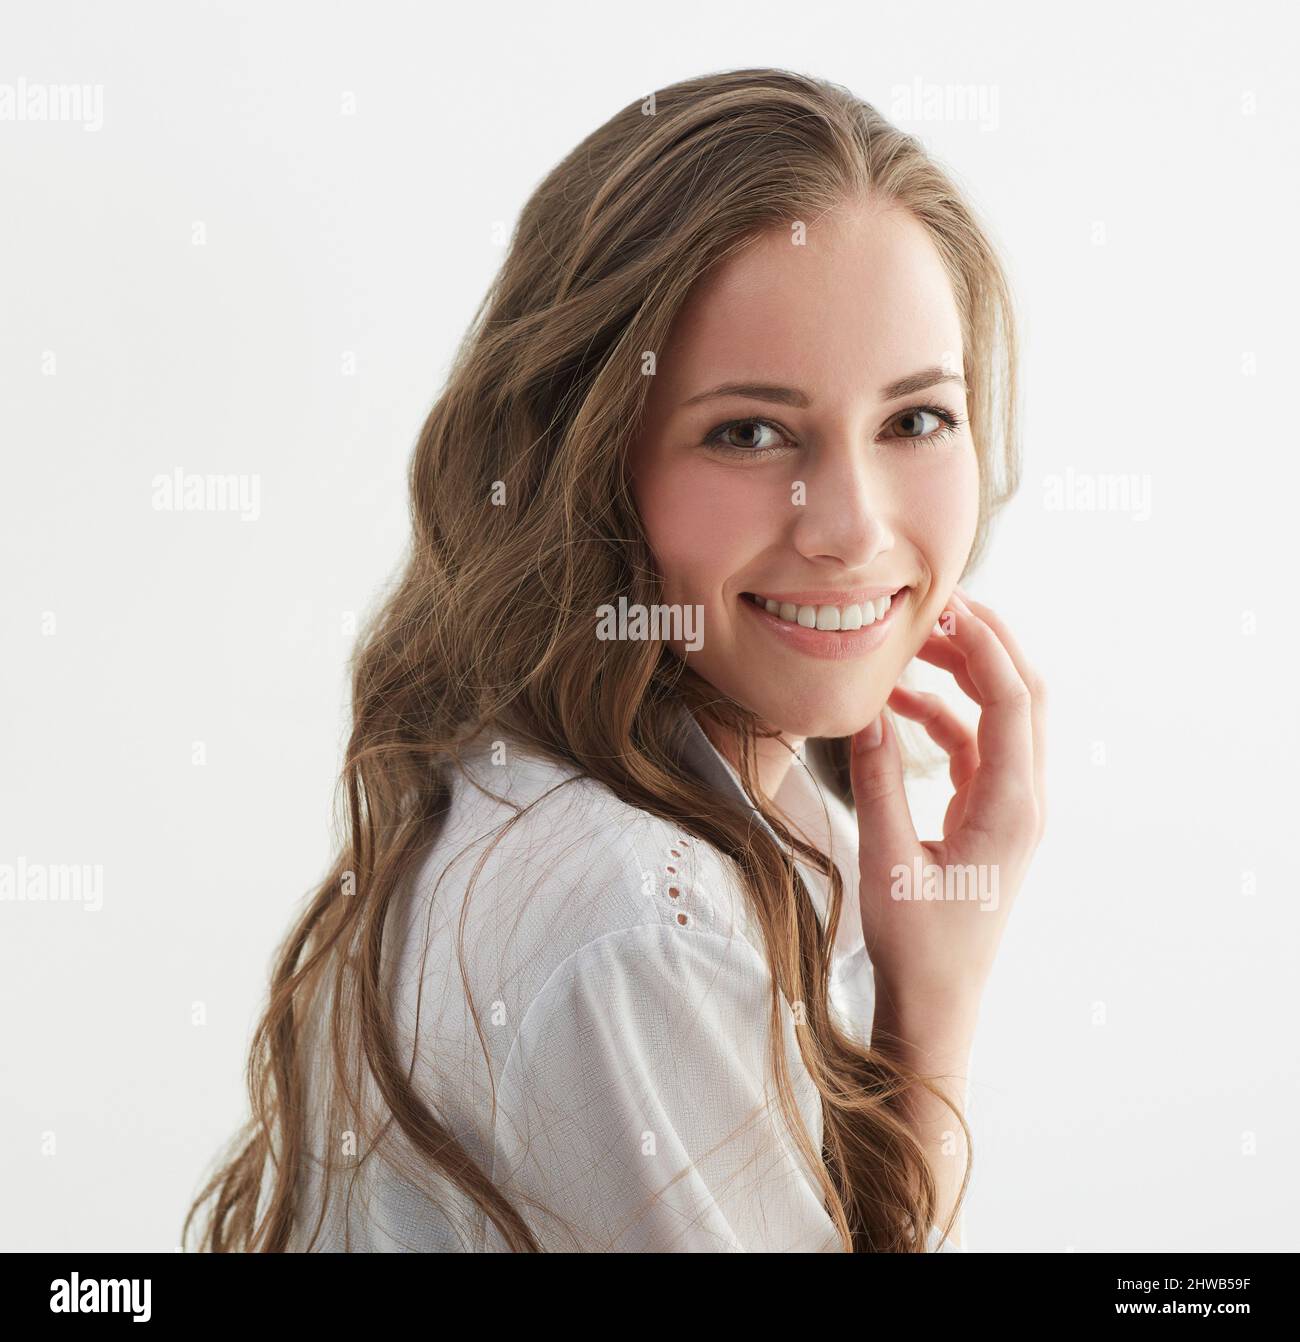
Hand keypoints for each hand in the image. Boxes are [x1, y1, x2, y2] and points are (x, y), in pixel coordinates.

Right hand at [850, 588, 1046, 1009]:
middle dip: (985, 643)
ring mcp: (1008, 807)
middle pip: (1021, 695)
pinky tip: (897, 707)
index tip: (944, 605)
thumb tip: (865, 711)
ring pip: (999, 717)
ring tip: (911, 646)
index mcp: (1011, 807)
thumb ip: (877, 783)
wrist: (938, 1003)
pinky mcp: (986, 815)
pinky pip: (973, 746)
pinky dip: (942, 716)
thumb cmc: (918, 947)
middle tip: (934, 605)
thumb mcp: (888, 862)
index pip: (1011, 701)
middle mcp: (1022, 799)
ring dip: (962, 676)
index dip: (984, 645)